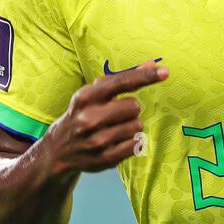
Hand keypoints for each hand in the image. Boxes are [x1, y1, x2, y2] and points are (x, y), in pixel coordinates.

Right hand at [44, 61, 167, 172]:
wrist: (58, 151)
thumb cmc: (82, 115)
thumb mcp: (94, 94)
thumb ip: (121, 79)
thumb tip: (151, 64)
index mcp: (85, 97)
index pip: (121, 82)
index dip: (145, 76)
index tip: (165, 72)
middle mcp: (88, 118)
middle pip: (134, 106)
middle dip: (130, 109)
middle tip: (115, 115)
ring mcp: (96, 140)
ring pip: (137, 126)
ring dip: (131, 126)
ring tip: (113, 130)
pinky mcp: (105, 159)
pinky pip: (137, 144)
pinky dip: (133, 141)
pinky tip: (118, 142)